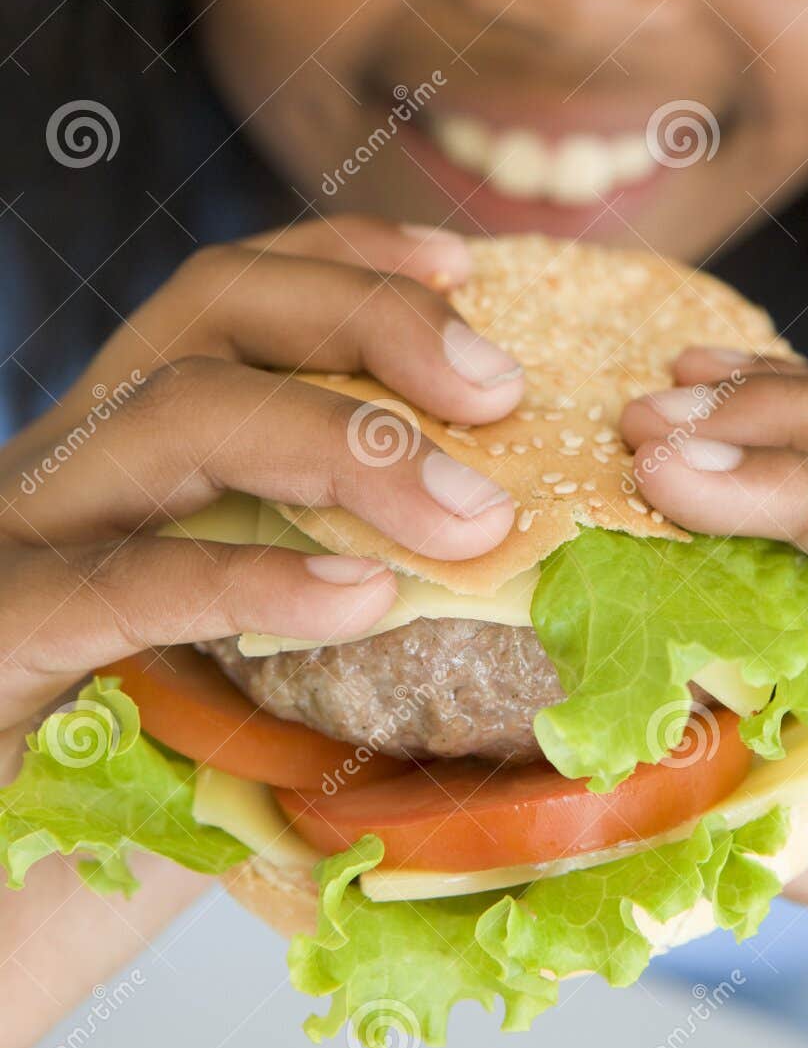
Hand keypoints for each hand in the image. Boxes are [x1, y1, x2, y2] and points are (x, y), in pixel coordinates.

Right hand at [0, 214, 521, 1047]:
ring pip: (173, 416)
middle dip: (371, 322)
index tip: (462, 272)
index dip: (348, 260)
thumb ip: (351, 589)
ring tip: (471, 517)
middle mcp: (67, 465)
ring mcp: (18, 542)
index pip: (231, 296)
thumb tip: (518, 563)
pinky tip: (362, 599)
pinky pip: (123, 582)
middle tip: (500, 392)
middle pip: (210, 310)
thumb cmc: (136, 787)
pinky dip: (252, 578)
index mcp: (130, 449)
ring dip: (342, 446)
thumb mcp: (253, 663)